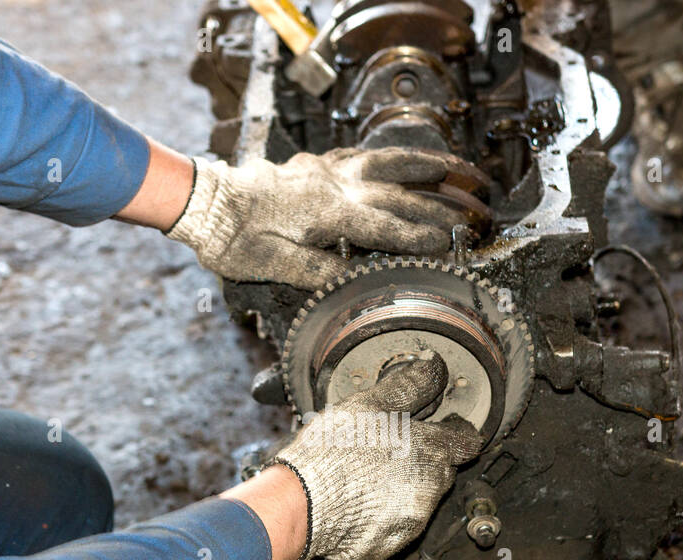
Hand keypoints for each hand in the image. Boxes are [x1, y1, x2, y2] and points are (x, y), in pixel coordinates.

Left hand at [164, 148, 466, 288]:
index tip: (451, 243)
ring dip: (429, 166)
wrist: (204, 202)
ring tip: (462, 170)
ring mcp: (326, 171)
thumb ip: (316, 273)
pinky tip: (404, 160)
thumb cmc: (232, 238)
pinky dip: (390, 157)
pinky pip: (362, 154)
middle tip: (478, 214)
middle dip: (444, 205)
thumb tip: (354, 281)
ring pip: (388, 162)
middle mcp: (333, 186)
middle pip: (400, 194)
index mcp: (326, 214)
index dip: (421, 236)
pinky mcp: (315, 165)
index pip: (385, 227)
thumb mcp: (270, 267)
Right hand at [270, 354, 482, 559]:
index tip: (445, 424)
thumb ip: (410, 385)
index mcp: (431, 454)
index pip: (468, 441)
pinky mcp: (387, 547)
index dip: (456, 429)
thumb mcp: (369, 404)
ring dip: (402, 486)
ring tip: (365, 472)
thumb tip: (433, 365)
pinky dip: (381, 512)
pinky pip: (393, 526)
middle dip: (423, 458)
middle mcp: (429, 493)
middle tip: (390, 445)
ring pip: (418, 499)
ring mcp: (409, 525)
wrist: (298, 505)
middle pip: (441, 471)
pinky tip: (357, 497)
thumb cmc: (331, 453)